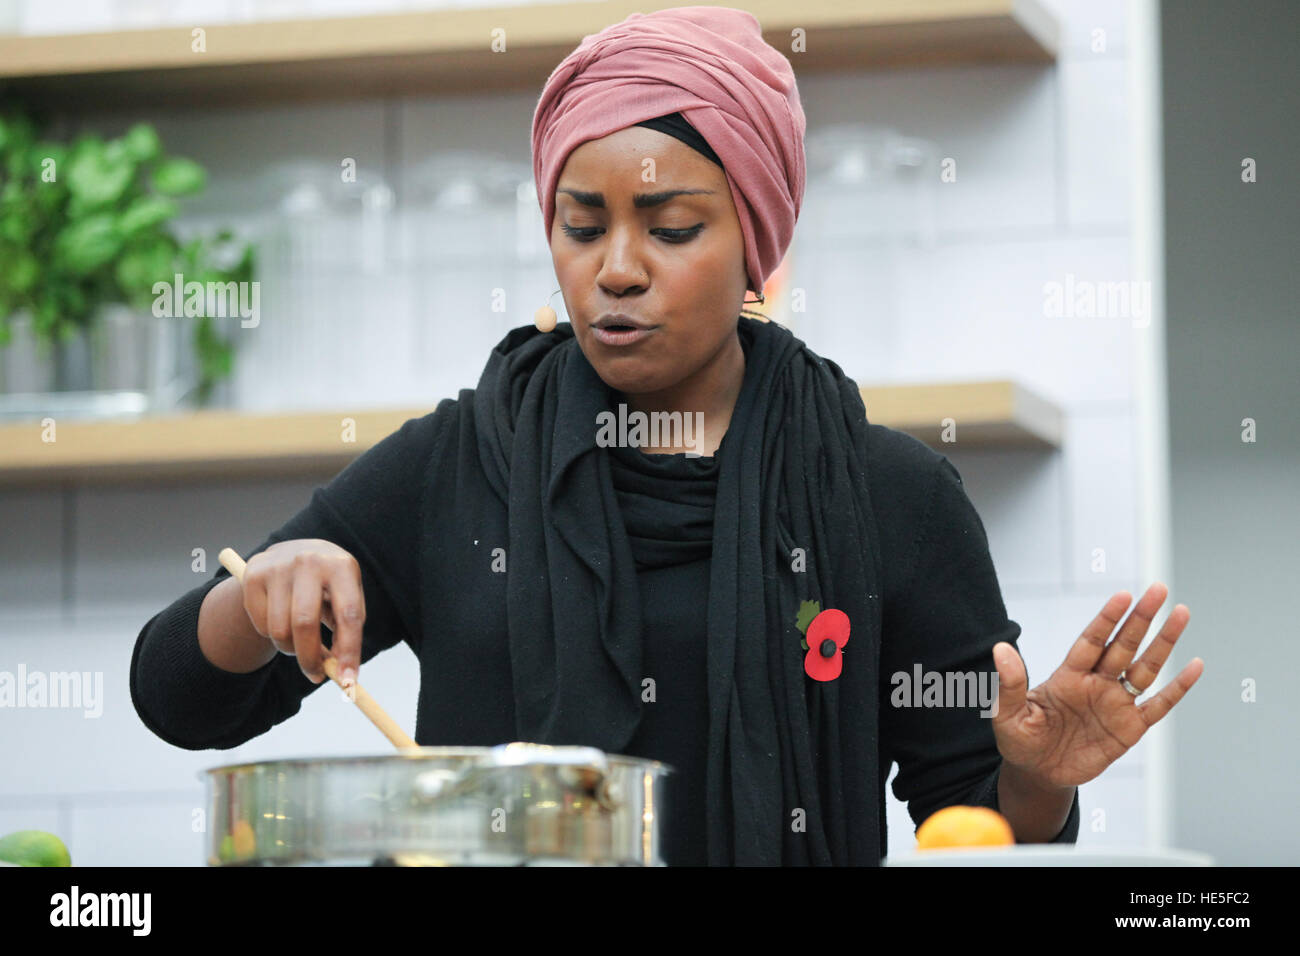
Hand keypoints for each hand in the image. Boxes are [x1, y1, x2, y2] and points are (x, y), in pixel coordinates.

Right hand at [240, 539, 365, 686]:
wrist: (292, 552)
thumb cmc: (327, 586)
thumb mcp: (345, 598)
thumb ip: (346, 632)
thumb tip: (341, 674)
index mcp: (341, 566)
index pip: (349, 615)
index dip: (350, 651)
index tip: (348, 681)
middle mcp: (309, 561)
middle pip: (305, 623)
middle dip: (310, 659)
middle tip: (317, 676)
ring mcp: (278, 566)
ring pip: (279, 629)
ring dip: (290, 649)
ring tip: (300, 643)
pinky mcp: (253, 575)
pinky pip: (261, 625)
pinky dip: (272, 636)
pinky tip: (281, 621)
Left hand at [989, 583, 1202, 788]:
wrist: (1039, 774)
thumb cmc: (1021, 741)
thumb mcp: (1008, 714)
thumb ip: (1011, 683)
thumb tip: (1000, 649)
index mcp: (1068, 675)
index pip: (1091, 640)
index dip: (1107, 618)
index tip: (1123, 595)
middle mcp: (1096, 682)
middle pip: (1123, 644)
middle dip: (1141, 618)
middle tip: (1159, 590)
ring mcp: (1115, 703)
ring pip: (1145, 667)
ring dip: (1164, 642)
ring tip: (1181, 612)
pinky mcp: (1130, 728)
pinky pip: (1158, 705)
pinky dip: (1177, 688)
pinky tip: (1194, 666)